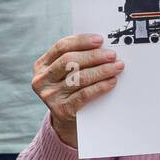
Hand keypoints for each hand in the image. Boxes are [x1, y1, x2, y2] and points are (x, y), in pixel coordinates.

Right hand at [32, 33, 123, 148]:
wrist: (67, 119)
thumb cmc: (71, 88)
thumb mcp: (66, 72)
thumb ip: (77, 58)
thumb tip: (103, 45)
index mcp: (41, 65)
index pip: (61, 47)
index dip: (81, 41)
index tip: (100, 40)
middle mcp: (42, 80)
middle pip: (69, 61)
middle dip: (94, 56)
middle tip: (112, 55)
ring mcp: (50, 96)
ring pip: (79, 78)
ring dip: (102, 70)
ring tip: (117, 66)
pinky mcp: (61, 110)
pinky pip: (84, 94)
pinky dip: (100, 86)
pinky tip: (112, 81)